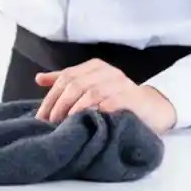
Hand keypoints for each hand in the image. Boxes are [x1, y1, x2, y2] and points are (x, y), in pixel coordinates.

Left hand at [34, 58, 176, 133]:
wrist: (152, 107)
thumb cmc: (116, 98)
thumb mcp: (91, 85)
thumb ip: (67, 81)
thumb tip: (39, 78)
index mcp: (94, 66)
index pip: (66, 77)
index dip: (51, 96)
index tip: (41, 115)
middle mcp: (107, 72)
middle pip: (75, 84)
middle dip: (59, 105)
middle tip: (50, 123)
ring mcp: (120, 84)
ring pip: (91, 93)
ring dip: (74, 110)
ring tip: (64, 124)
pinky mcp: (131, 98)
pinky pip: (110, 104)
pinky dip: (95, 113)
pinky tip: (86, 123)